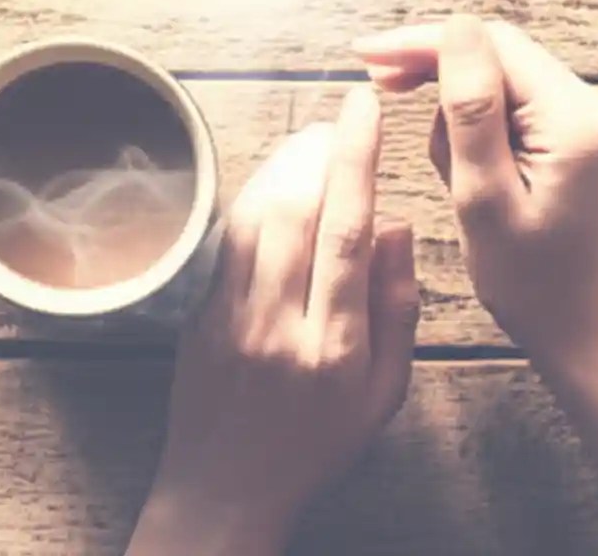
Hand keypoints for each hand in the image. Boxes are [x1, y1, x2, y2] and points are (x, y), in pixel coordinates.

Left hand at [127, 86, 420, 555]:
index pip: (348, 231)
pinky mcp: (199, 313)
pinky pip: (228, 237)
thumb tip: (397, 226)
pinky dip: (253, 195)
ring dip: (284, 163)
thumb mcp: (385, 393)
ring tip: (315, 138)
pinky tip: (276, 179)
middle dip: (320, 148)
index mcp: (335, 346)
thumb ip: (397, 310)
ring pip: (255, 215)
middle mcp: (279, 324)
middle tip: (343, 115)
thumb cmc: (318, 444)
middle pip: (296, 209)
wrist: (227, 489)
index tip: (365, 109)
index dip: (357, 159)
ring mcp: (231, 316)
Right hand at [353, 15, 597, 375]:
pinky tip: (472, 169)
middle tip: (381, 87)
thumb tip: (454, 29)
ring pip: (508, 81)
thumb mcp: (483, 200)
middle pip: (502, 55)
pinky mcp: (590, 137)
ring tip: (452, 174)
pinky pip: (525, 108)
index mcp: (576, 123)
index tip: (368, 54)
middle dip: (439, 74)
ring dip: (463, 111)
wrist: (587, 330)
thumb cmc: (533, 284)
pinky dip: (486, 128)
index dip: (424, 43)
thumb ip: (469, 111)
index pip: (491, 45)